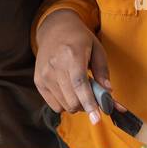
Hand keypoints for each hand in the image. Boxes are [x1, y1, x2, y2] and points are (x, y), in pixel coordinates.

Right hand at [33, 9, 114, 123]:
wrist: (54, 29)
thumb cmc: (79, 39)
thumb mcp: (97, 48)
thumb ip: (102, 71)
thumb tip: (108, 93)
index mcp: (72, 54)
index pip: (79, 83)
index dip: (89, 102)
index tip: (97, 118)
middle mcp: (55, 65)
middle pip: (72, 100)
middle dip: (87, 105)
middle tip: (94, 96)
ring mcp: (44, 74)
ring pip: (65, 106)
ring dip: (77, 104)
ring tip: (80, 89)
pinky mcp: (38, 81)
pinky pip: (55, 106)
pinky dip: (65, 103)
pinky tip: (68, 89)